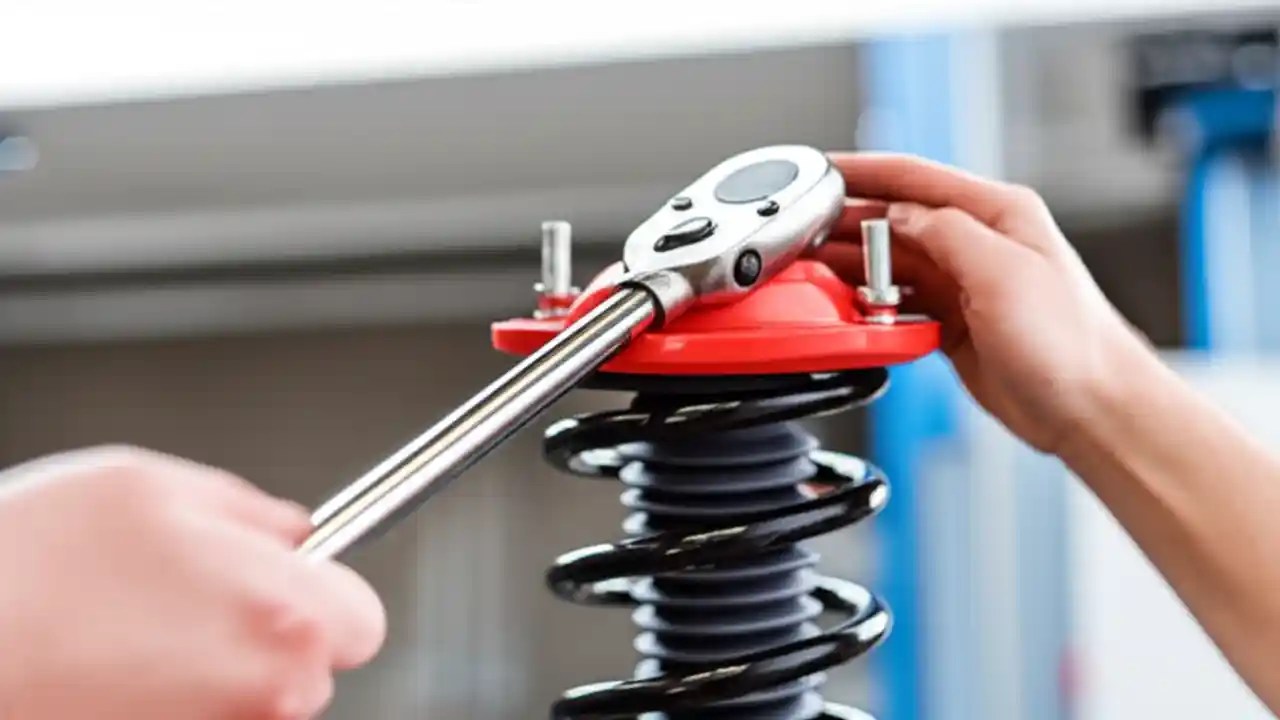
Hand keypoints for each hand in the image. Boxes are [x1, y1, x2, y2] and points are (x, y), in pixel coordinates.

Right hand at [0, 446, 384, 719]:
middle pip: (311, 669)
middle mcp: (268, 694)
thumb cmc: (28, 568)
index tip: (286, 581)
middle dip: (268, 633)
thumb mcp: (149, 489)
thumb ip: (249, 509)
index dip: (323, 594)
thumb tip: (293, 529)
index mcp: (286, 615)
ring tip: (130, 635)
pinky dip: (172, 702)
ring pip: (251, 702)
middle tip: (190, 600)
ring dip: (215, 672)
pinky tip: (111, 672)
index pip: (362, 620)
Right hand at [818, 152, 1148, 452]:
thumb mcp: (1003, 272)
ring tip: (813, 270)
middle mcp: (978, 244)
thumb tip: (899, 215)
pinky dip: (868, 307)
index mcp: (997, 214)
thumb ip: (947, 233)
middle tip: (801, 230)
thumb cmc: (1070, 344)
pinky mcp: (953, 325)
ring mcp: (965, 285)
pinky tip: (849, 312)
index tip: (819, 169)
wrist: (1092, 409)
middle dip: (845, 222)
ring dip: (851, 267)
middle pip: (895, 220)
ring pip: (890, 264)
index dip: (862, 171)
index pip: (915, 178)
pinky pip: (896, 305)